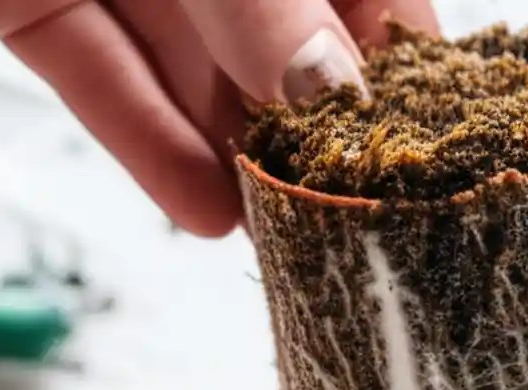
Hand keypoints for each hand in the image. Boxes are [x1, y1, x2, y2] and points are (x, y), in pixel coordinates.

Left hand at [0, 0, 438, 236]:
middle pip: (263, 7)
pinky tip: (204, 211)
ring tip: (291, 230)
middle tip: (357, 196)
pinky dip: (147, 138)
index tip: (433, 110)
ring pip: (184, 47)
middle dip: (311, 104)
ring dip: (237, 143)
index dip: (391, 20)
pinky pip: (95, 65)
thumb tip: (333, 82)